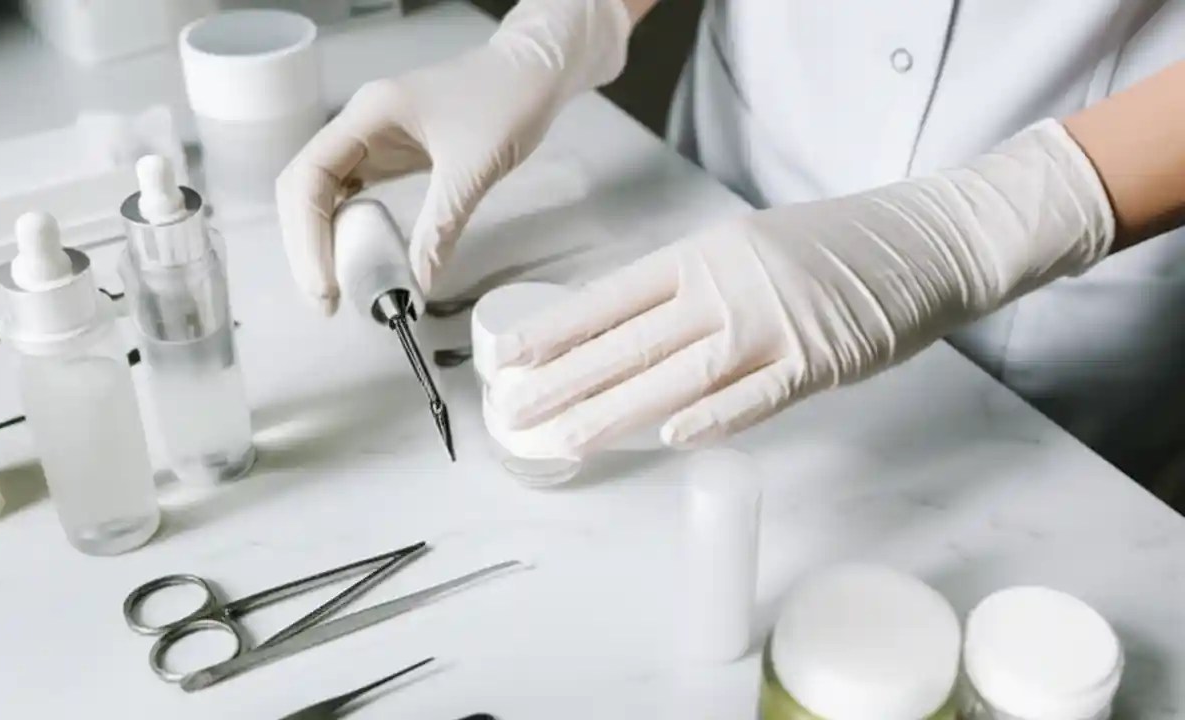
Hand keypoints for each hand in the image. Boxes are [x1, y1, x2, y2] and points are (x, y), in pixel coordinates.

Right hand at [276, 0, 630, 312]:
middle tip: (326, 299)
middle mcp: (359, 125)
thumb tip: (419, 285)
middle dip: (307, 245)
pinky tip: (355, 257)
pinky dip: (347, 228)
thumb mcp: (473, 169)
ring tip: (336, 287)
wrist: (534, 70)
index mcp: (369, 115)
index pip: (310, 176)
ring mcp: (371, 139)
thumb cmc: (508, 101)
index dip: (307, 235)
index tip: (325, 284)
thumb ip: (441, 227)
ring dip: (322, 239)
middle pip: (304, 188)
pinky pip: (350, 194)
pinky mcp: (388, 153)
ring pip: (322, 193)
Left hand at [487, 120, 1113, 457]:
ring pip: (678, 375)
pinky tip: (668, 438)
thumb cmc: (837, 247)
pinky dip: (714, 417)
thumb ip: (696, 288)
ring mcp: (773, 322)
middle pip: (631, 342)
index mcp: (704, 253)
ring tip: (563, 439)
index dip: (557, 331)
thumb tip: (633, 331)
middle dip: (565, 381)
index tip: (510, 358)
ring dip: (616, 412)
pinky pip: (757, 395)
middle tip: (512, 412)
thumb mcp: (751, 246)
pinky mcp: (819, 360)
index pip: (612, 297)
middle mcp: (728, 284)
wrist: (928, 238)